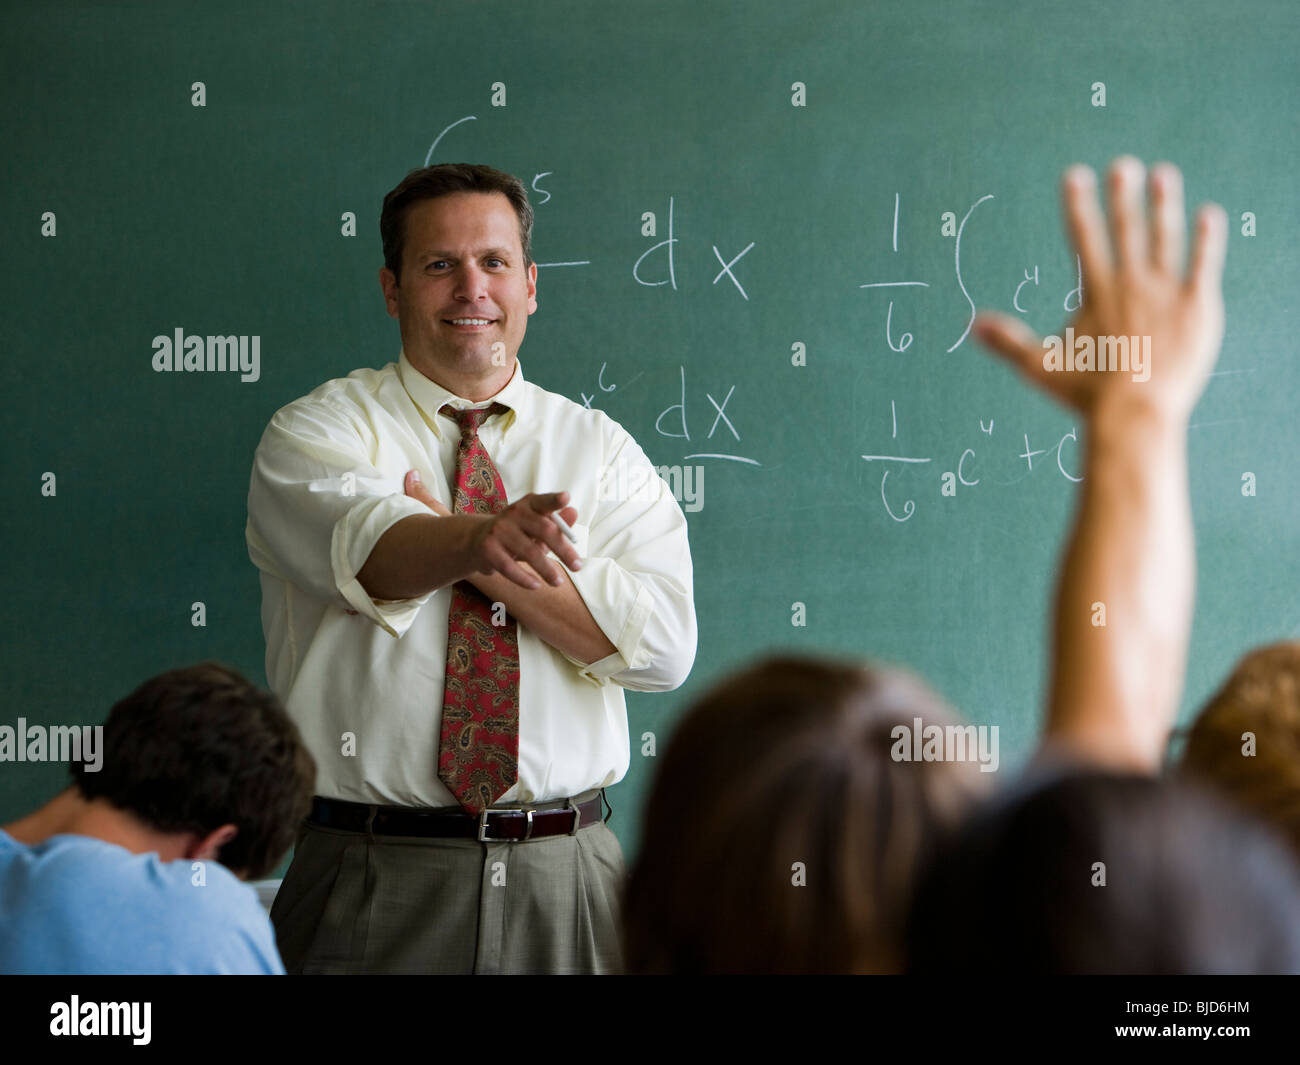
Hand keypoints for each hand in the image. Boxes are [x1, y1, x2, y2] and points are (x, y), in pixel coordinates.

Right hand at [403, 470, 581, 589]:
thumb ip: (555, 522)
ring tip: (558, 582)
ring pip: (529, 552)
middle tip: (578, 566)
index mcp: (528, 505)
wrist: (476, 541)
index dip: (554, 500)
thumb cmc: (515, 534)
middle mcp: (513, 513)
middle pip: (544, 530)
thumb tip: (573, 512)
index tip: (565, 497)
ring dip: (547, 570)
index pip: (543, 501)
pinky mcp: (488, 548)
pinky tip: (536, 585)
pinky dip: (525, 578)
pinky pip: (510, 567)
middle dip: (563, 550)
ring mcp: (499, 529)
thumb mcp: (535, 527)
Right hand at [974, 156, 1227, 423]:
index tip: (1075, 175)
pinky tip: (1209, 214)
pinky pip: (1203, 264)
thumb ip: (1007, 341)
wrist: (1135, 412)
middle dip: (1122, 195)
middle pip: (1126, 229)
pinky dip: (1206, 238)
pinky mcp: (1197, 306)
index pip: (1083, 238)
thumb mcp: (1039, 367)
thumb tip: (971, 325)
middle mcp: (1130, 283)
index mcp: (1096, 292)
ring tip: (1162, 174)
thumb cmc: (1086, 395)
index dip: (1078, 204)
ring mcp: (1166, 292)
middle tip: (1122, 165)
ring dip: (1163, 204)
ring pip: (1164, 238)